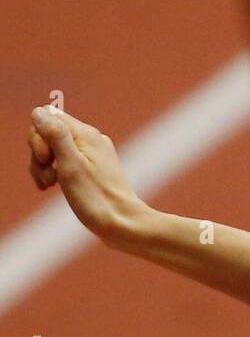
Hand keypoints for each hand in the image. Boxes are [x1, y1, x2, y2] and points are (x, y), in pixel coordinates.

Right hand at [27, 106, 148, 244]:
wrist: (124, 225)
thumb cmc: (96, 199)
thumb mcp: (70, 165)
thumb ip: (54, 135)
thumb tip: (39, 111)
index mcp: (85, 134)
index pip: (46, 117)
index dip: (38, 138)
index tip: (47, 160)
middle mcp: (90, 139)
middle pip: (48, 133)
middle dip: (39, 155)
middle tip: (49, 178)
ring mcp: (93, 154)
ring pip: (54, 149)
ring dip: (44, 167)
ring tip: (50, 186)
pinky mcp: (93, 169)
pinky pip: (65, 162)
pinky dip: (55, 173)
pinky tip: (54, 187)